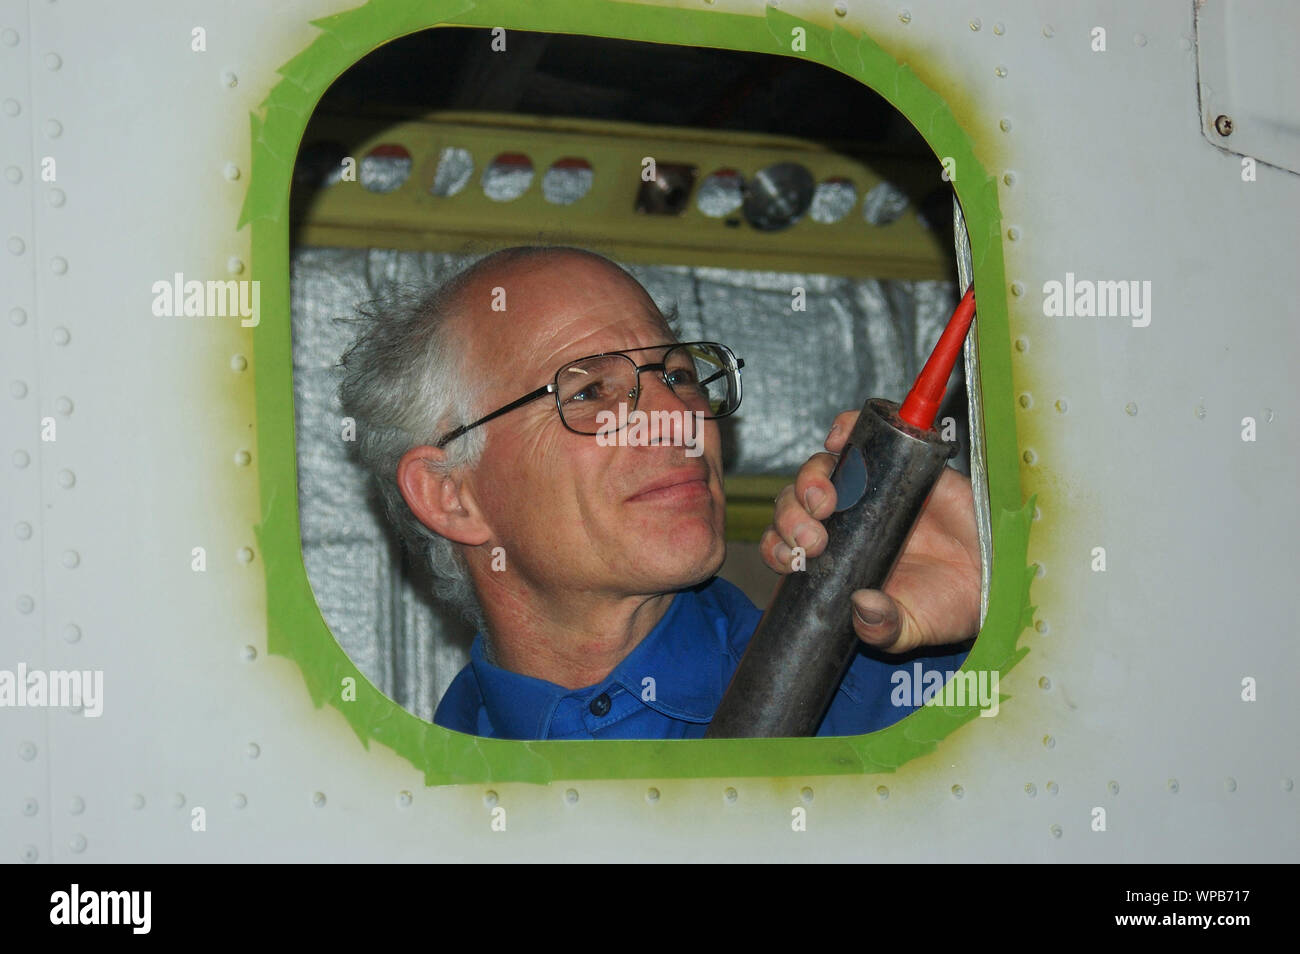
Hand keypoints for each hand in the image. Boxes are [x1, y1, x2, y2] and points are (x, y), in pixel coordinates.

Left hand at [758, 409, 981, 652]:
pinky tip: (839, 440)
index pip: (786, 545)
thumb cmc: (948, 603)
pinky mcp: (899, 462)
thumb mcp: (911, 627)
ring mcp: (869, 489)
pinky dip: (844, 429)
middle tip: (812, 536)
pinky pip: (859, 436)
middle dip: (791, 517)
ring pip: (819, 471)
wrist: (997, 575)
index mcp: (836, 558)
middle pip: (795, 505)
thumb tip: (862, 608)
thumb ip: (883, 628)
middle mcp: (844, 521)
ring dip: (810, 480)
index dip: (778, 547)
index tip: (791, 559)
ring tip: (825, 499)